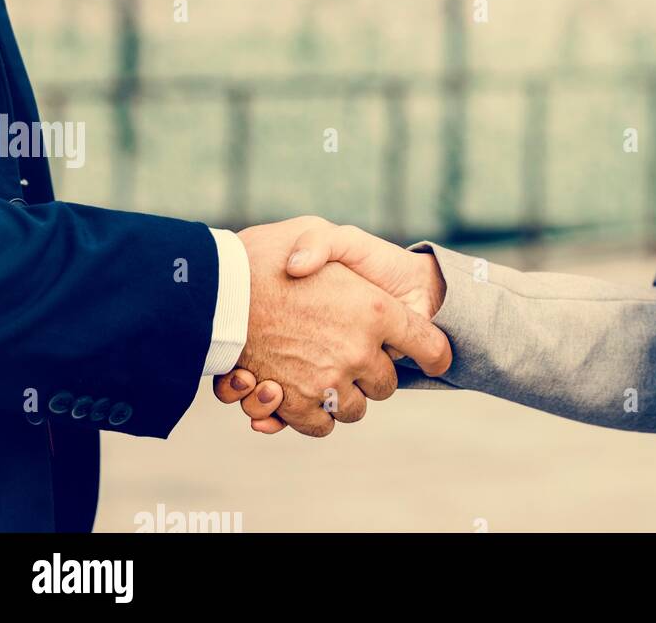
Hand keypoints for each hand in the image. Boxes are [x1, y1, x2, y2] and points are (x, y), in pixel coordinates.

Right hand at [214, 217, 450, 436]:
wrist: (218, 287)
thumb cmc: (267, 251)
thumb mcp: (317, 230)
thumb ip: (346, 251)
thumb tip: (343, 277)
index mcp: (377, 310)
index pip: (428, 344)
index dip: (433, 351)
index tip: (436, 356)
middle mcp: (357, 351)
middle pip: (387, 384)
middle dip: (375, 372)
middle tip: (354, 351)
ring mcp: (327, 381)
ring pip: (354, 408)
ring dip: (344, 396)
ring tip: (324, 371)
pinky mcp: (294, 403)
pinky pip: (318, 424)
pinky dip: (312, 414)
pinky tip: (298, 391)